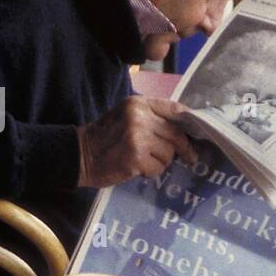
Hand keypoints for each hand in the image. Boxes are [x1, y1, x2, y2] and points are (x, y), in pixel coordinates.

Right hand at [76, 96, 196, 187]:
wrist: (79, 156)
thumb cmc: (105, 138)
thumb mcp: (126, 117)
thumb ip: (152, 117)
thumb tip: (185, 130)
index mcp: (138, 103)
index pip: (174, 109)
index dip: (189, 123)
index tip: (196, 135)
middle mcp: (139, 116)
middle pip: (176, 134)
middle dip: (181, 148)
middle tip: (189, 157)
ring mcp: (137, 136)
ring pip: (169, 153)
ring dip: (160, 162)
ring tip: (142, 160)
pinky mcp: (135, 157)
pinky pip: (158, 168)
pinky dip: (150, 172)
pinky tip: (135, 169)